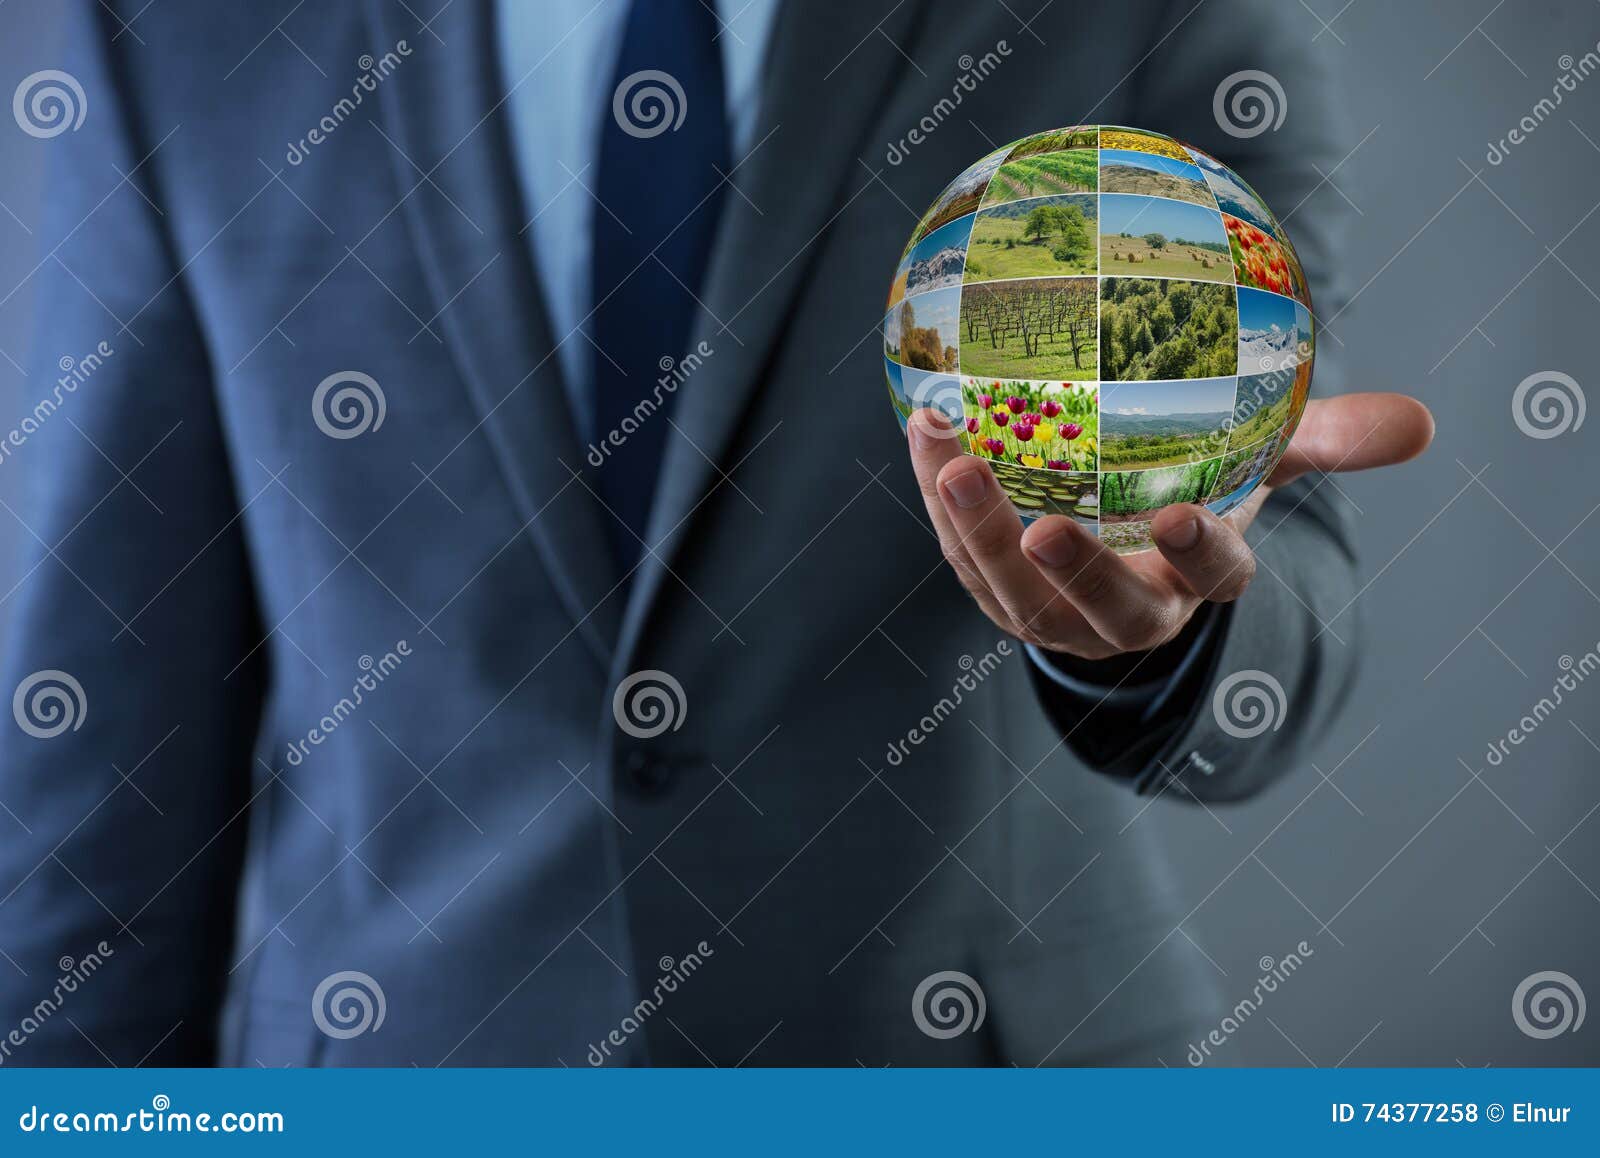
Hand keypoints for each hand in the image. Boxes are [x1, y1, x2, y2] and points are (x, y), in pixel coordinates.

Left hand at [907, 394, 1433, 660]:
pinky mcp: (991, 586)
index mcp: (1194, 581)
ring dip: (979, 529)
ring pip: (1011, 587)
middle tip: (1049, 529)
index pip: (1209, 580)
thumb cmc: (1196, 491)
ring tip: (954, 460)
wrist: (1113, 537)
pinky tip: (926, 428)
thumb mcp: (1260, 463)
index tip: (1183, 517)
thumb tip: (1420, 421)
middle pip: (1102, 611)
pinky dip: (938, 495)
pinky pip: (960, 547)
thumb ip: (1328, 441)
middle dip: (1077, 577)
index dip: (1198, 556)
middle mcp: (1120, 611)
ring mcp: (1048, 608)